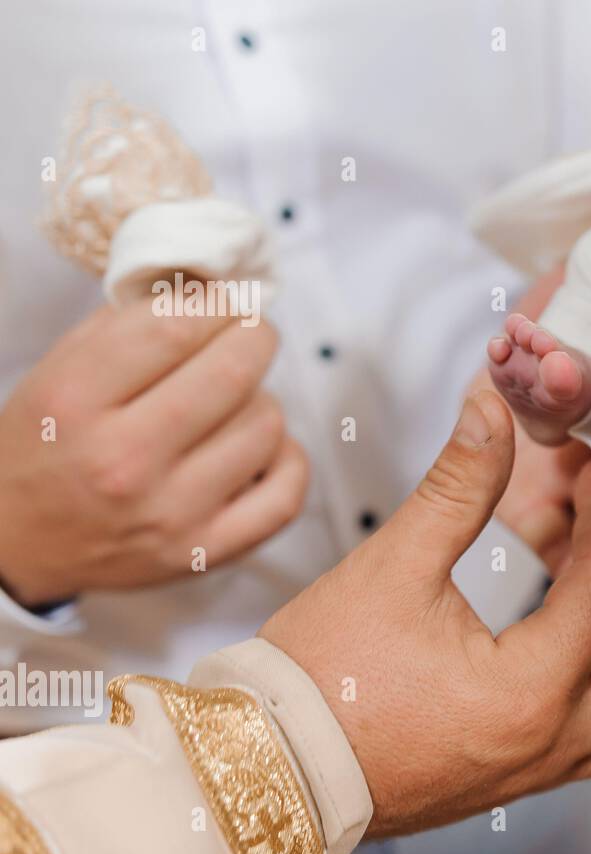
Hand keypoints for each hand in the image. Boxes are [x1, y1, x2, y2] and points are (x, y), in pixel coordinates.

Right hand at [0, 296, 305, 606]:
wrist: (17, 543)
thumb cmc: (46, 445)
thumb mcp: (59, 371)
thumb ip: (128, 324)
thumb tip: (210, 290)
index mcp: (76, 403)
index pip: (176, 327)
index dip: (217, 302)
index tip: (226, 300)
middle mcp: (123, 461)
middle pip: (234, 373)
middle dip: (255, 337)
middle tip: (249, 333)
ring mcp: (169, 514)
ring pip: (266, 426)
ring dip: (263, 400)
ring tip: (236, 402)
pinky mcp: (202, 552)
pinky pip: (285, 495)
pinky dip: (289, 460)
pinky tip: (263, 448)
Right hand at [260, 390, 590, 835]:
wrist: (269, 766)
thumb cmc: (321, 674)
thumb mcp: (393, 566)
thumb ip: (457, 485)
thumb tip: (492, 408)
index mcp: (530, 691)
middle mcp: (553, 744)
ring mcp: (540, 771)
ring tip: (587, 595)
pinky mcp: (520, 779)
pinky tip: (557, 632)